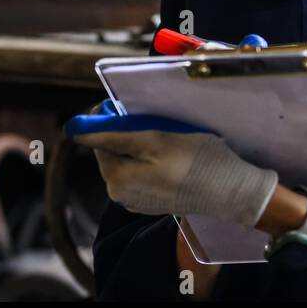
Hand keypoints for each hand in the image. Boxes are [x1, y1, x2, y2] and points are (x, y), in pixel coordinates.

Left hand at [75, 125, 277, 229]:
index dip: (110, 118)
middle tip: (156, 121)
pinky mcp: (153, 202)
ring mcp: (136, 201)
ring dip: (142, 144)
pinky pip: (143, 172)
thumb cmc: (196, 161)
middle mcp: (120, 195)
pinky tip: (173, 154)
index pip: (97, 140)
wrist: (232, 191)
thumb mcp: (155, 140)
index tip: (131, 106)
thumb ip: (113, 136)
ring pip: (129, 160)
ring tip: (168, 137)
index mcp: (115, 180)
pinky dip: (152, 158)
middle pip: (113, 150)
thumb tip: (74, 131)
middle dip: (128, 132)